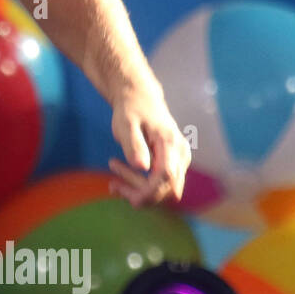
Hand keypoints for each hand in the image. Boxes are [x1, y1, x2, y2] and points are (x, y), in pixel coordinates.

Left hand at [107, 82, 190, 207]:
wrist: (142, 99)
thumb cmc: (131, 110)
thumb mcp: (126, 124)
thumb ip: (134, 144)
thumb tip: (142, 167)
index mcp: (171, 144)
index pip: (166, 177)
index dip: (147, 191)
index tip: (119, 188)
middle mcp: (181, 155)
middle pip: (167, 189)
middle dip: (140, 194)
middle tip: (113, 185)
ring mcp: (181, 161)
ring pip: (166, 191)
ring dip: (140, 192)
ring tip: (114, 184)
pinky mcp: (175, 165)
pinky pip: (163, 186)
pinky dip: (144, 189)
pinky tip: (123, 183)